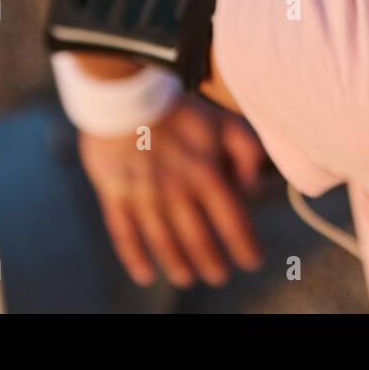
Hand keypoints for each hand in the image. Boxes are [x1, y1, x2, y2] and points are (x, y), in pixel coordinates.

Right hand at [78, 90, 267, 287]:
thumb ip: (247, 152)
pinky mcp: (114, 194)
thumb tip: (254, 187)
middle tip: (220, 276)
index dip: (244, 245)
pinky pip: (125, 234)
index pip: (232, 221)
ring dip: (177, 265)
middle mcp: (176, 191)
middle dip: (212, 262)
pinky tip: (145, 275)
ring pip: (163, 242)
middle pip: (198, 238)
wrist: (126, 90)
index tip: (253, 261)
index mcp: (206, 174)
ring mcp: (143, 196)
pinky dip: (135, 258)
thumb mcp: (224, 121)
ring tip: (188, 279)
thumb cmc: (179, 107)